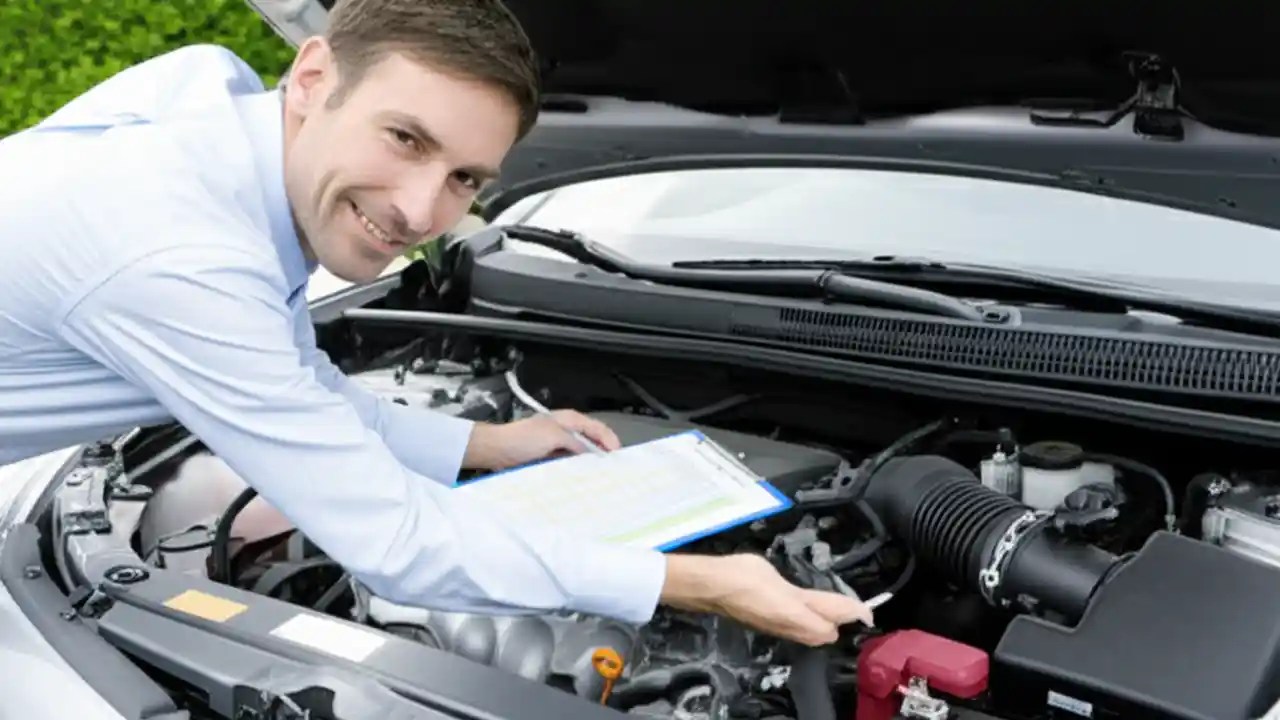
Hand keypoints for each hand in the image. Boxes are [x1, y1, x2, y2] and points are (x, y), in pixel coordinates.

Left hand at [463, 410, 621, 469]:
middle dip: (603, 454)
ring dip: (591, 464)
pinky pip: (570, 464)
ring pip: (582, 454)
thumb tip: (592, 454)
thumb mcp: (554, 436)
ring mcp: (559, 445)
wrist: (497, 450)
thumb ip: (576, 443)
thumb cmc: (523, 438)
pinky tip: (583, 480)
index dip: (610, 441)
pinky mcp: (551, 458)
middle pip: (593, 442)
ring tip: (602, 477)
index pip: (598, 428)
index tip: (618, 458)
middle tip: (614, 470)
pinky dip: (578, 470)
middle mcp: (567, 430)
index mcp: (569, 419)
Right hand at [659, 553, 873, 645]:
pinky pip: (800, 629)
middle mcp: (789, 627)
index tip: (867, 609)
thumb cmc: (742, 575)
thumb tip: (834, 608)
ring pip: (813, 635)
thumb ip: (809, 596)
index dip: (853, 614)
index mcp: (794, 614)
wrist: (711, 586)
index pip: (834, 621)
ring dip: (826, 622)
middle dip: (841, 621)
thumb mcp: (777, 577)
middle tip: (852, 604)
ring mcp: (779, 628)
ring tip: (836, 605)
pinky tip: (808, 605)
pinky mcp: (770, 625)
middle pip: (825, 635)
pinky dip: (811, 620)